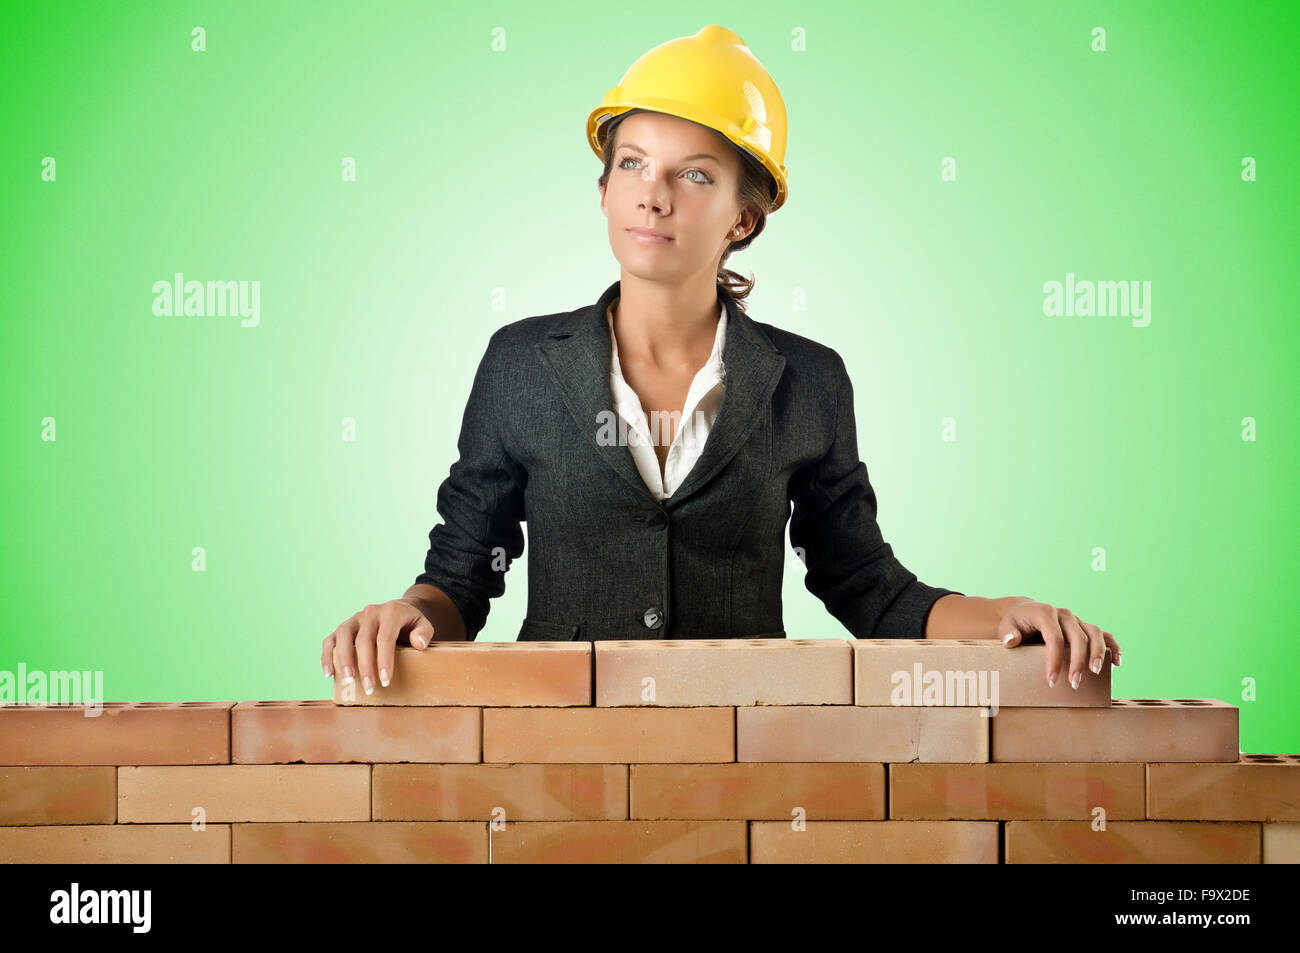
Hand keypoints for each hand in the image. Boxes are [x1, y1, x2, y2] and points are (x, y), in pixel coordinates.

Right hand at [321, 599, 435, 694]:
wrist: (399, 611)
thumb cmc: (411, 624)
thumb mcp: (424, 624)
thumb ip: (424, 633)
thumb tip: (418, 644)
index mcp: (391, 612)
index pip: (385, 637)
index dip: (385, 659)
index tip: (385, 680)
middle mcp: (370, 612)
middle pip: (364, 639)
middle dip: (365, 666)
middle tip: (370, 688)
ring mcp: (354, 619)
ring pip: (343, 637)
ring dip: (343, 660)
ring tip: (349, 681)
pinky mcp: (344, 627)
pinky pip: (330, 639)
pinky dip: (327, 655)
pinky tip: (329, 673)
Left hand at [997, 598, 1120, 688]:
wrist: (1024, 612)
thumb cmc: (1015, 622)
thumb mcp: (1006, 626)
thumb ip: (1008, 633)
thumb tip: (1011, 641)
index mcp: (1045, 613)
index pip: (1054, 637)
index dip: (1054, 659)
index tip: (1052, 680)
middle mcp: (1064, 615)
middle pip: (1078, 637)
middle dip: (1078, 661)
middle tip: (1074, 682)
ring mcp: (1076, 620)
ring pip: (1094, 633)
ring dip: (1099, 653)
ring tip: (1096, 672)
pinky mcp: (1084, 627)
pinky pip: (1103, 635)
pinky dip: (1112, 646)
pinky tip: (1116, 661)